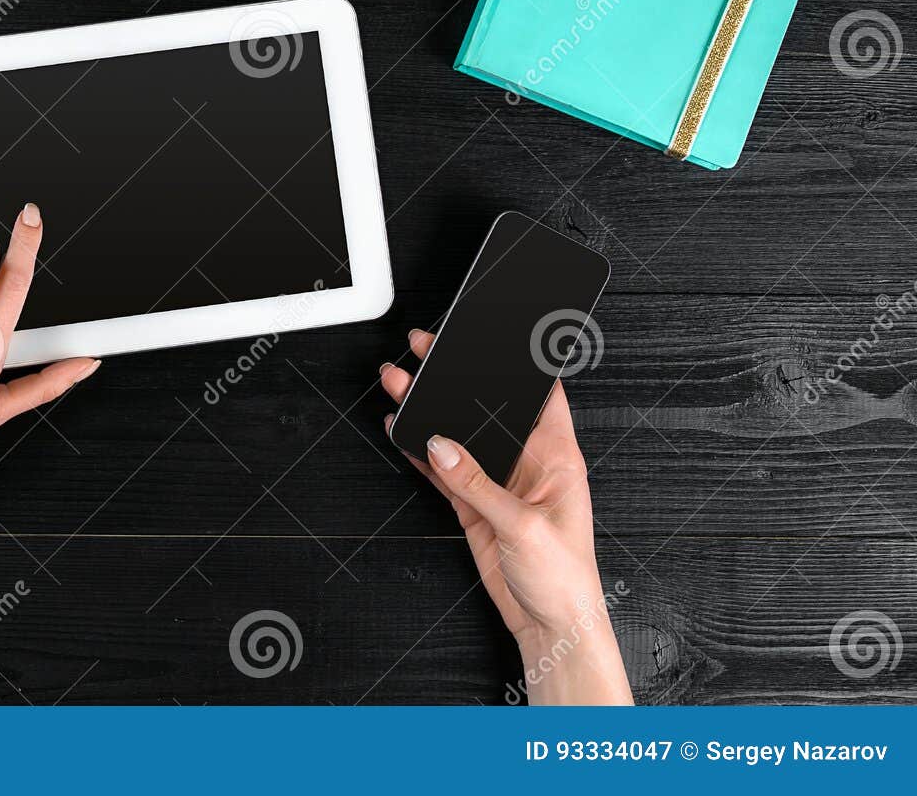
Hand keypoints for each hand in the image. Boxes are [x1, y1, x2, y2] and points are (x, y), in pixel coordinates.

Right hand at [380, 328, 631, 704]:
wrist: (551, 626)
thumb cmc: (565, 579)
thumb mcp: (524, 526)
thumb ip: (478, 485)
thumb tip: (442, 448)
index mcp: (557, 457)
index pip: (542, 394)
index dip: (519, 364)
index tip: (490, 338)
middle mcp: (528, 464)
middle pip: (487, 409)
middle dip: (456, 380)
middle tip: (426, 350)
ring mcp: (499, 484)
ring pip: (459, 436)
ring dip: (430, 413)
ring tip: (400, 384)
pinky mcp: (477, 506)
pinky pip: (444, 469)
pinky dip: (421, 452)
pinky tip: (402, 431)